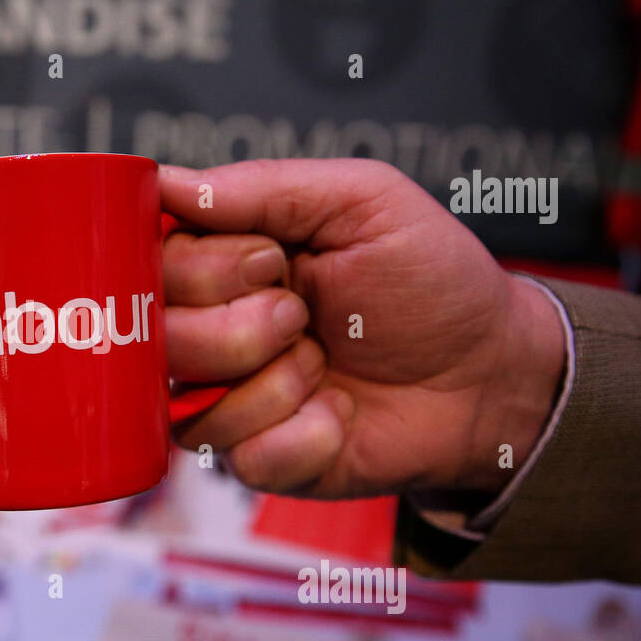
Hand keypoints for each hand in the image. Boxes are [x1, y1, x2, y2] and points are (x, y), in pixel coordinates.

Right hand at [161, 159, 565, 498]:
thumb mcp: (360, 201)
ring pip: (194, 405)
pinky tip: (338, 415)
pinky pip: (243, 457)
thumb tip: (164, 181)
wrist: (488, 374)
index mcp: (222, 262)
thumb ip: (258, 187)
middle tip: (305, 316)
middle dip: (248, 328)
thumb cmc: (430, 282)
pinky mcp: (257, 459)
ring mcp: (227, 399)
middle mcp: (210, 330)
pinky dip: (306, 436)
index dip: (208, 270)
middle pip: (161, 339)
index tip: (273, 262)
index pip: (152, 267)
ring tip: (326, 365)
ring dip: (281, 384)